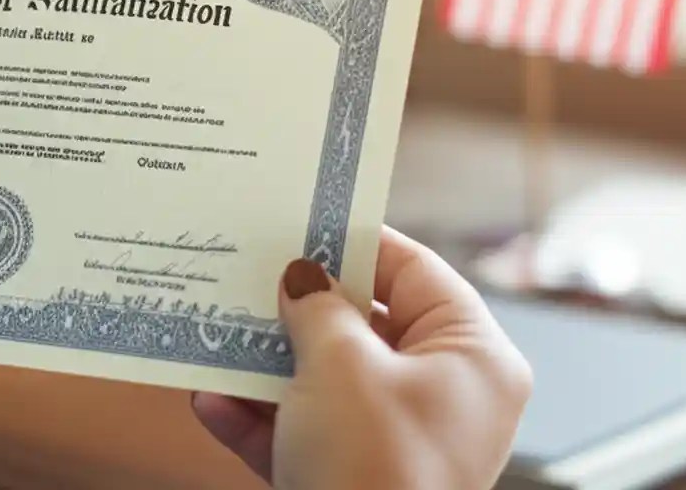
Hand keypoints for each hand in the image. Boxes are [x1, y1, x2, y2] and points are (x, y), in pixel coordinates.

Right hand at [193, 227, 531, 489]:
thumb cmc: (377, 469)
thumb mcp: (340, 366)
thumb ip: (317, 308)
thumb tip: (301, 278)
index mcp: (472, 358)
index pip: (415, 271)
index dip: (356, 242)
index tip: (304, 221)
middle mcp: (445, 397)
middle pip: (365, 326)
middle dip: (300, 308)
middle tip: (253, 275)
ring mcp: (400, 440)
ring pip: (327, 380)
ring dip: (269, 363)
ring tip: (221, 334)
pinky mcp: (357, 477)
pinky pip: (307, 432)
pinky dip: (262, 418)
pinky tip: (213, 400)